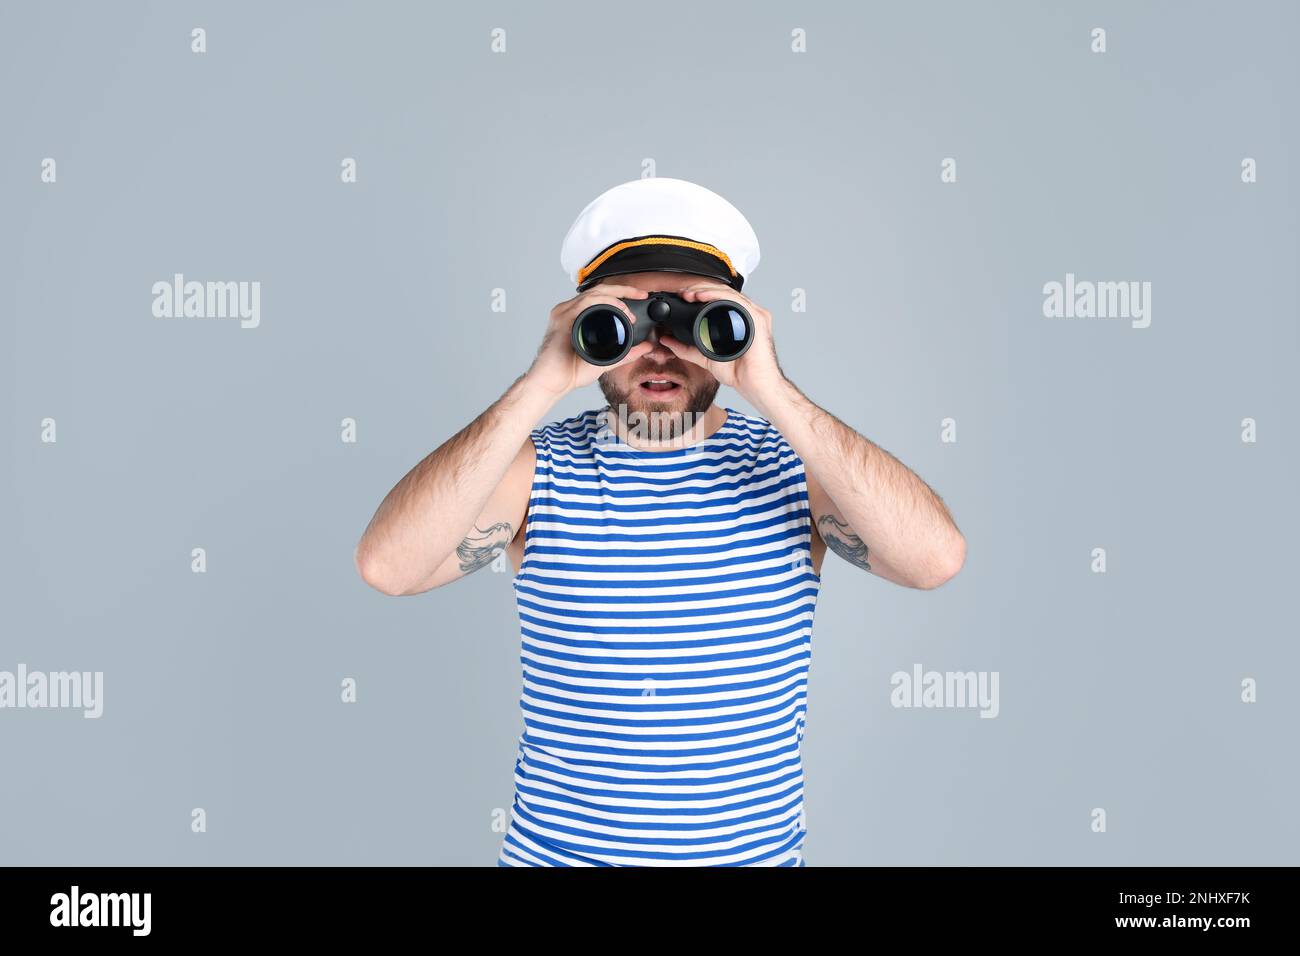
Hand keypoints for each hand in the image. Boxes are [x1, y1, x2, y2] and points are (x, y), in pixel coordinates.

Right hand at [525, 284, 656, 398]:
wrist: (553, 382)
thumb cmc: (571, 372)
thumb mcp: (607, 361)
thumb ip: (627, 354)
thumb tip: (647, 347)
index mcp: (579, 316)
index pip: (602, 296)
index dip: (623, 293)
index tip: (640, 296)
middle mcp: (570, 310)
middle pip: (600, 290)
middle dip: (624, 289)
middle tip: (641, 294)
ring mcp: (565, 312)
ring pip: (594, 293)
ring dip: (615, 298)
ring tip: (628, 311)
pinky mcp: (562, 318)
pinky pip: (585, 302)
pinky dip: (603, 302)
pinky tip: (617, 309)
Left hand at [657, 282, 784, 401]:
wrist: (753, 384)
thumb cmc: (738, 372)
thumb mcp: (705, 357)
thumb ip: (686, 349)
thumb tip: (667, 341)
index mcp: (737, 319)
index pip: (716, 299)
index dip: (698, 294)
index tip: (681, 297)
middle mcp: (745, 314)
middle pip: (720, 292)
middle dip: (699, 289)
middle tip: (682, 293)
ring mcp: (752, 314)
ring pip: (726, 292)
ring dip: (704, 290)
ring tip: (688, 293)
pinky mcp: (756, 317)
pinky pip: (734, 300)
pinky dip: (716, 295)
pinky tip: (702, 296)